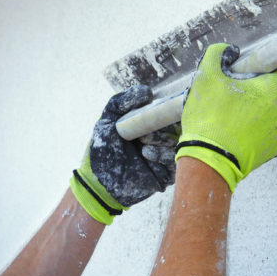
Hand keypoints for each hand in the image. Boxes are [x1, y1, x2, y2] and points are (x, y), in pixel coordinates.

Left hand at [70, 85, 177, 224]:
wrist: (98, 183)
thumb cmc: (101, 150)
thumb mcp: (107, 120)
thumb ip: (121, 101)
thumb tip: (148, 91)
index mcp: (149, 125)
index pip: (167, 112)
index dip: (168, 107)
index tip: (165, 105)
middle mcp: (159, 139)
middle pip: (177, 126)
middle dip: (165, 124)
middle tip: (148, 129)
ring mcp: (164, 156)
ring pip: (178, 142)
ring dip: (162, 140)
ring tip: (144, 143)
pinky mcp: (167, 173)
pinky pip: (176, 161)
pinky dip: (163, 155)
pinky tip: (147, 154)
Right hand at [175, 43, 276, 191]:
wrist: (212, 159)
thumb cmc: (210, 118)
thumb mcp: (206, 77)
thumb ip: (217, 54)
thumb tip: (226, 49)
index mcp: (274, 87)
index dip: (262, 72)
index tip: (247, 78)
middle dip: (261, 93)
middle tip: (238, 99)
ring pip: (276, 112)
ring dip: (263, 112)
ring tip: (239, 118)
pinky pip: (274, 131)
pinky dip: (263, 129)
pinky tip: (244, 132)